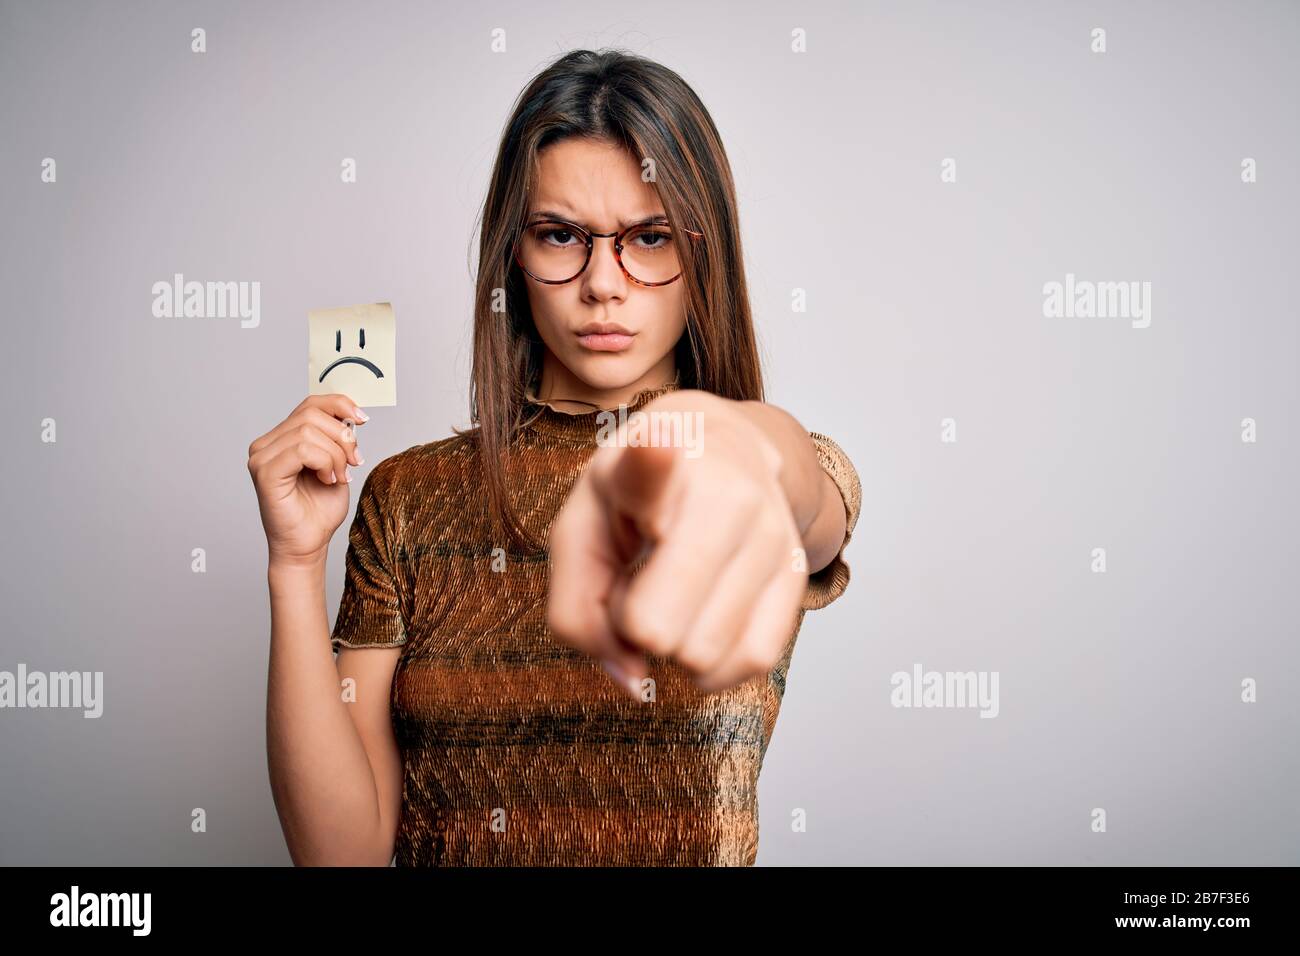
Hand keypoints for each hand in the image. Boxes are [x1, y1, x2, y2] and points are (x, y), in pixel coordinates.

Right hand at [247, 393, 367, 567]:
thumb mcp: (337, 465)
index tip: (362, 420)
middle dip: (341, 436)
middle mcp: (266, 444)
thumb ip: (337, 438)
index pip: (310, 404)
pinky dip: (324, 462)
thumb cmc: (319, 511)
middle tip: (353, 462)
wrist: (307, 545)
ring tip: (339, 477)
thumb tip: (350, 414)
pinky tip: (328, 480)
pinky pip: (302, 449)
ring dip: (335, 454)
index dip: (339, 405)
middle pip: (311, 414)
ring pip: (308, 431)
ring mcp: (261, 457)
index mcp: (281, 438)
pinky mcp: (264, 472)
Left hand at [546, 391, 807, 696]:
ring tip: (672, 596)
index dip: (651, 463)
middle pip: (656, 626)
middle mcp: (724, 490)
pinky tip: (701, 631)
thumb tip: (635, 678)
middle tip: (640, 583)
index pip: (652, 469)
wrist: (717, 449)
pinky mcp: (797, 567)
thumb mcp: (579, 532)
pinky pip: (755, 658)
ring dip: (674, 646)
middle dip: (634, 628)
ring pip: (704, 651)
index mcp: (650, 463)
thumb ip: (575, 612)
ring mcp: (769, 529)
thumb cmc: (633, 499)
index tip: (657, 447)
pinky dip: (717, 667)